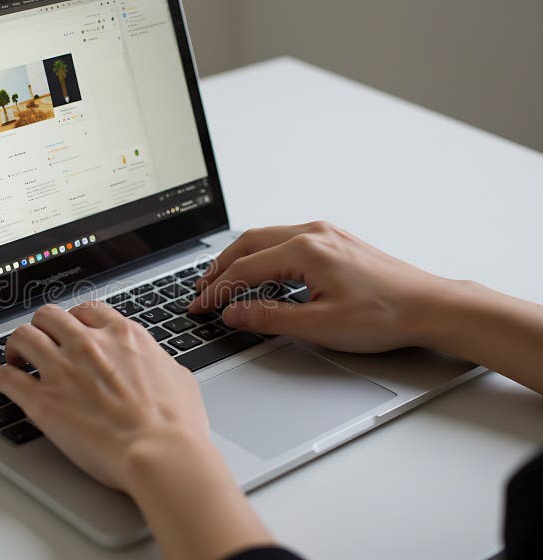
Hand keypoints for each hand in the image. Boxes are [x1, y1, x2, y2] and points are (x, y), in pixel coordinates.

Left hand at [0, 303, 274, 558]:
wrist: (160, 452)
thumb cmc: (176, 423)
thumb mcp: (178, 377)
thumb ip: (158, 362)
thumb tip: (158, 365)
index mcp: (122, 335)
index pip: (88, 311)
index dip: (75, 320)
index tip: (70, 329)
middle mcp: (88, 344)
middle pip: (49, 316)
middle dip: (43, 326)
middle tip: (41, 340)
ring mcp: (62, 369)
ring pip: (24, 336)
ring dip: (16, 344)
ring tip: (14, 355)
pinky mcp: (42, 400)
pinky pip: (5, 377)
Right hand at [189, 221, 452, 352]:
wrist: (430, 305)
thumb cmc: (384, 315)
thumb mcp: (320, 325)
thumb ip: (270, 318)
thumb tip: (234, 313)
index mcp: (305, 250)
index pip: (244, 269)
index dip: (217, 291)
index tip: (200, 307)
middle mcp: (312, 233)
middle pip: (248, 243)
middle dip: (220, 267)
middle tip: (201, 290)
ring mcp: (325, 233)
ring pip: (266, 237)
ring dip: (239, 257)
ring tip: (222, 279)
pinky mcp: (335, 240)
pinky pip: (285, 239)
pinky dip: (262, 254)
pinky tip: (260, 270)